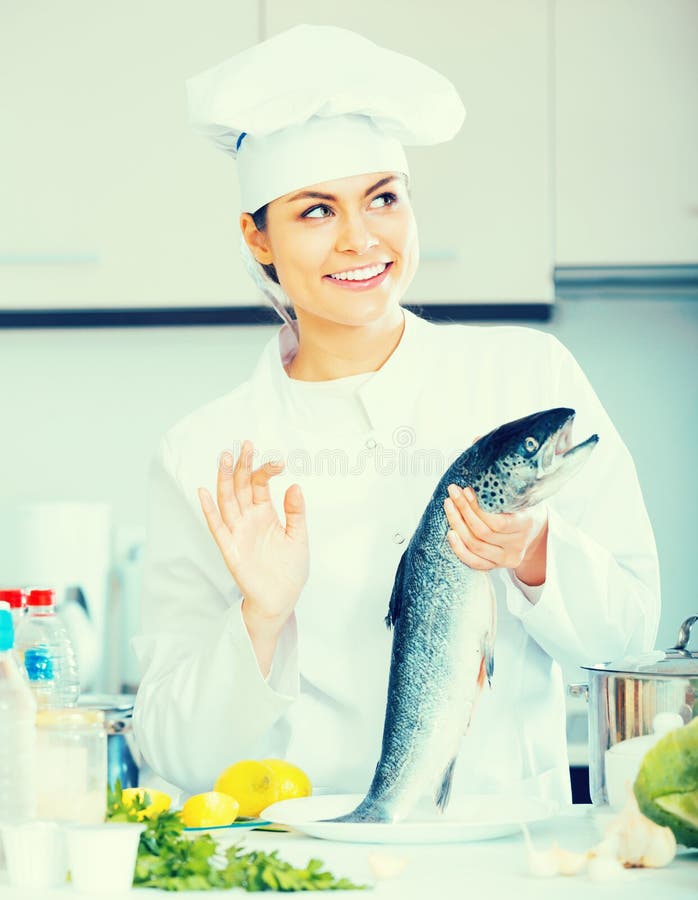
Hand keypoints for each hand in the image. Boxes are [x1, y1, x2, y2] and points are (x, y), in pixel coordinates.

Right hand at [198, 440, 308, 629]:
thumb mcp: (299, 536)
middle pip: (241, 486)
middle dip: (242, 465)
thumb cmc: (289, 570)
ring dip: (225, 479)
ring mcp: (238, 532)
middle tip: (245, 444)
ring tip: (225, 458)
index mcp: (265, 514)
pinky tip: (203, 492)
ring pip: (227, 500)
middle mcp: (248, 519)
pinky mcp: (230, 549)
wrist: (282, 600)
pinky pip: (217, 527)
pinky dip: (209, 510)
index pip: (260, 484)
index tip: (279, 460)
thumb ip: (296, 512)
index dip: (266, 470)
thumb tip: (295, 485)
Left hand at [443, 483, 547, 585]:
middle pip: (483, 533)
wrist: (537, 532)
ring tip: (449, 506)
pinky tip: (450, 533)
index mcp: (526, 525)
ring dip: (457, 524)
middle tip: (453, 493)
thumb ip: (510, 490)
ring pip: (476, 546)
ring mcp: (506, 559)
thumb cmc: (526, 508)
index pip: (498, 522)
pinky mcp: (496, 566)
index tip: (465, 490)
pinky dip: (459, 549)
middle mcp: (517, 546)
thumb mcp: (525, 497)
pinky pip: (475, 563)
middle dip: (463, 511)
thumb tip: (485, 475)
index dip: (477, 508)